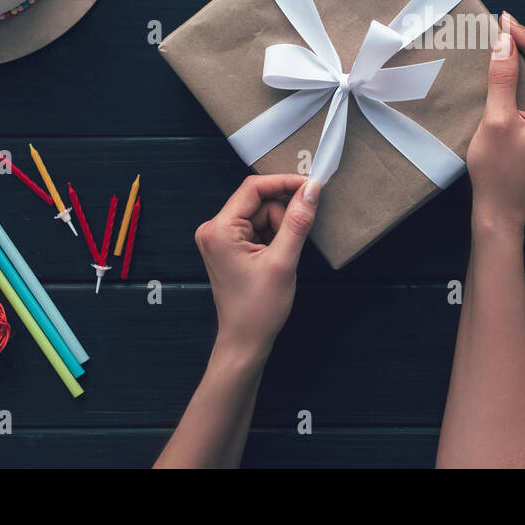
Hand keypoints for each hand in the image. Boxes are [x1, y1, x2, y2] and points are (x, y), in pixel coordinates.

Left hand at [193, 174, 319, 359]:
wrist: (245, 340)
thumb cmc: (258, 308)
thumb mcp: (283, 261)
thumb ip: (297, 222)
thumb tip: (311, 190)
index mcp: (219, 230)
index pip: (253, 188)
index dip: (284, 183)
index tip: (311, 187)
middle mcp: (214, 229)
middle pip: (259, 202)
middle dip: (281, 217)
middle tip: (290, 245)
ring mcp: (220, 238)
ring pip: (261, 215)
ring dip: (278, 230)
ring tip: (279, 259)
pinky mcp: (229, 246)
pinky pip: (257, 228)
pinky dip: (272, 238)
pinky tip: (274, 259)